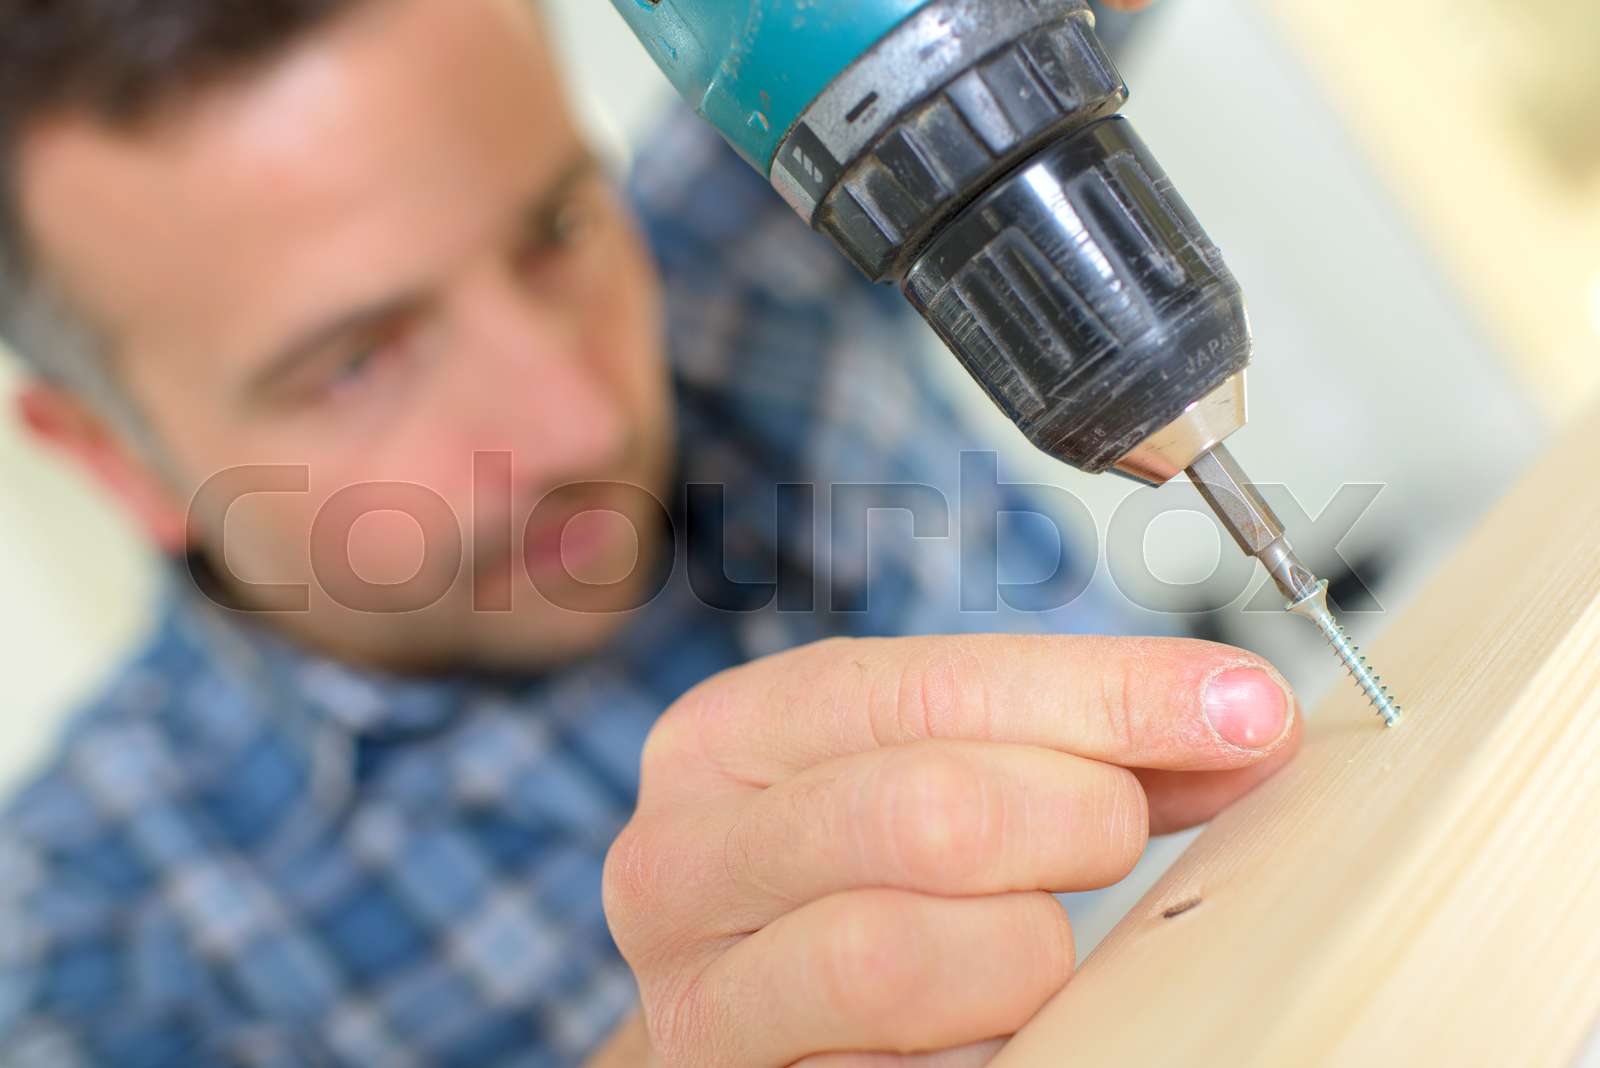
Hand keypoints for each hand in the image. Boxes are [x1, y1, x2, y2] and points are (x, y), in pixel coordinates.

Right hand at [603, 634, 1300, 1065]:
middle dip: (1077, 820)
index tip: (1244, 711)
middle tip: (1117, 838)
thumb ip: (1065, 740)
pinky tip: (995, 1021)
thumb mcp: (920, 767)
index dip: (1105, 695)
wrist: (740, 1007)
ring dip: (1028, 954)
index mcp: (726, 739)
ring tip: (1033, 944)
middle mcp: (682, 862)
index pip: (930, 689)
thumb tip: (1244, 720)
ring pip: (910, 959)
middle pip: (931, 815)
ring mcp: (701, 999)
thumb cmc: (846, 876)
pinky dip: (988, 1045)